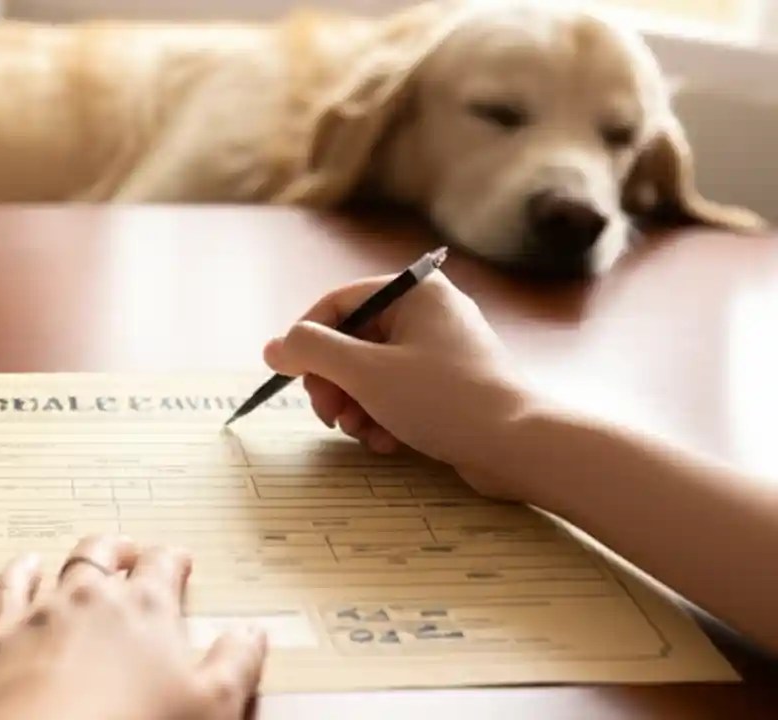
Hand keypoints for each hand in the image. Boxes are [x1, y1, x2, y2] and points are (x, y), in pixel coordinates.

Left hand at [0, 534, 267, 719]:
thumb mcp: (211, 707)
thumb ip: (236, 664)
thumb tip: (252, 635)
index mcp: (147, 610)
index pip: (164, 566)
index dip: (173, 560)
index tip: (179, 560)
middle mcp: (92, 598)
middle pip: (107, 556)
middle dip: (122, 550)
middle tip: (132, 552)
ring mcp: (41, 613)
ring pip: (60, 567)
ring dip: (77, 557)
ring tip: (87, 553)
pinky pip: (6, 589)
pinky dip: (17, 572)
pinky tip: (23, 566)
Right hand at [263, 271, 533, 497]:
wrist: (519, 445)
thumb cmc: (444, 399)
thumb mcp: (365, 372)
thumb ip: (312, 352)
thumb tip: (274, 346)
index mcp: (414, 292)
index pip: (338, 303)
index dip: (306, 340)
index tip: (290, 377)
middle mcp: (429, 312)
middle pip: (352, 341)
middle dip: (334, 382)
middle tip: (328, 416)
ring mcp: (442, 349)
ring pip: (371, 372)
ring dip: (356, 405)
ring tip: (361, 433)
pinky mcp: (450, 384)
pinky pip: (398, 392)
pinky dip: (383, 416)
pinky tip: (388, 442)